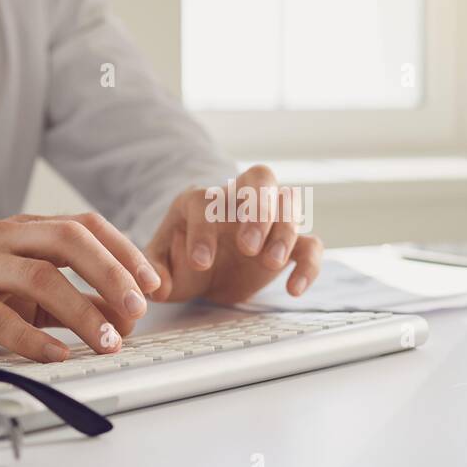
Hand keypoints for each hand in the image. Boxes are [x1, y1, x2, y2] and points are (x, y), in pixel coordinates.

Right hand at [0, 213, 162, 360]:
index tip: (154, 283)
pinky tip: (57, 356)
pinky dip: (33, 339)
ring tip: (107, 341)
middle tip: (140, 309)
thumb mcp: (15, 291)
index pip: (84, 225)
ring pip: (39, 277)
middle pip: (68, 241)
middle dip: (112, 274)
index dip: (124, 251)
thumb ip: (65, 298)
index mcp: (19, 230)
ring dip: (81, 312)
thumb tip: (121, 317)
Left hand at [144, 164, 322, 304]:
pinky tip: (293, 290)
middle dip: (258, 209)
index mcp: (201, 201)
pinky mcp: (289, 245)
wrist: (204, 268)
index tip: (200, 264)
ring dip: (284, 232)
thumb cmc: (181, 259)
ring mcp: (268, 220)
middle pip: (261, 177)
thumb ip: (155, 271)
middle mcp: (239, 201)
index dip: (203, 231)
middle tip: (247, 247)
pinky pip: (311, 245)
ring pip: (290, 203)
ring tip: (271, 263)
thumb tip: (157, 286)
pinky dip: (308, 265)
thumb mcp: (161, 266)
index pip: (206, 202)